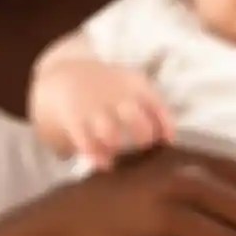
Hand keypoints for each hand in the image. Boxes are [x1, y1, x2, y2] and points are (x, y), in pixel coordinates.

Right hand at [30, 58, 172, 169]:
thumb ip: (150, 107)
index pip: (158, 106)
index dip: (166, 126)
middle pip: (136, 120)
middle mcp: (116, 96)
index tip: (168, 142)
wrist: (65, 72)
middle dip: (143, 137)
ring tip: (119, 156)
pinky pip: (87, 142)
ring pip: (110, 134)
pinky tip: (104, 163)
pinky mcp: (74, 119)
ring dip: (116, 147)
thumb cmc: (109, 86)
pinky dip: (97, 156)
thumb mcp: (131, 85)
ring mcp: (94, 108)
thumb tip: (169, 138)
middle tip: (143, 148)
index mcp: (135, 86)